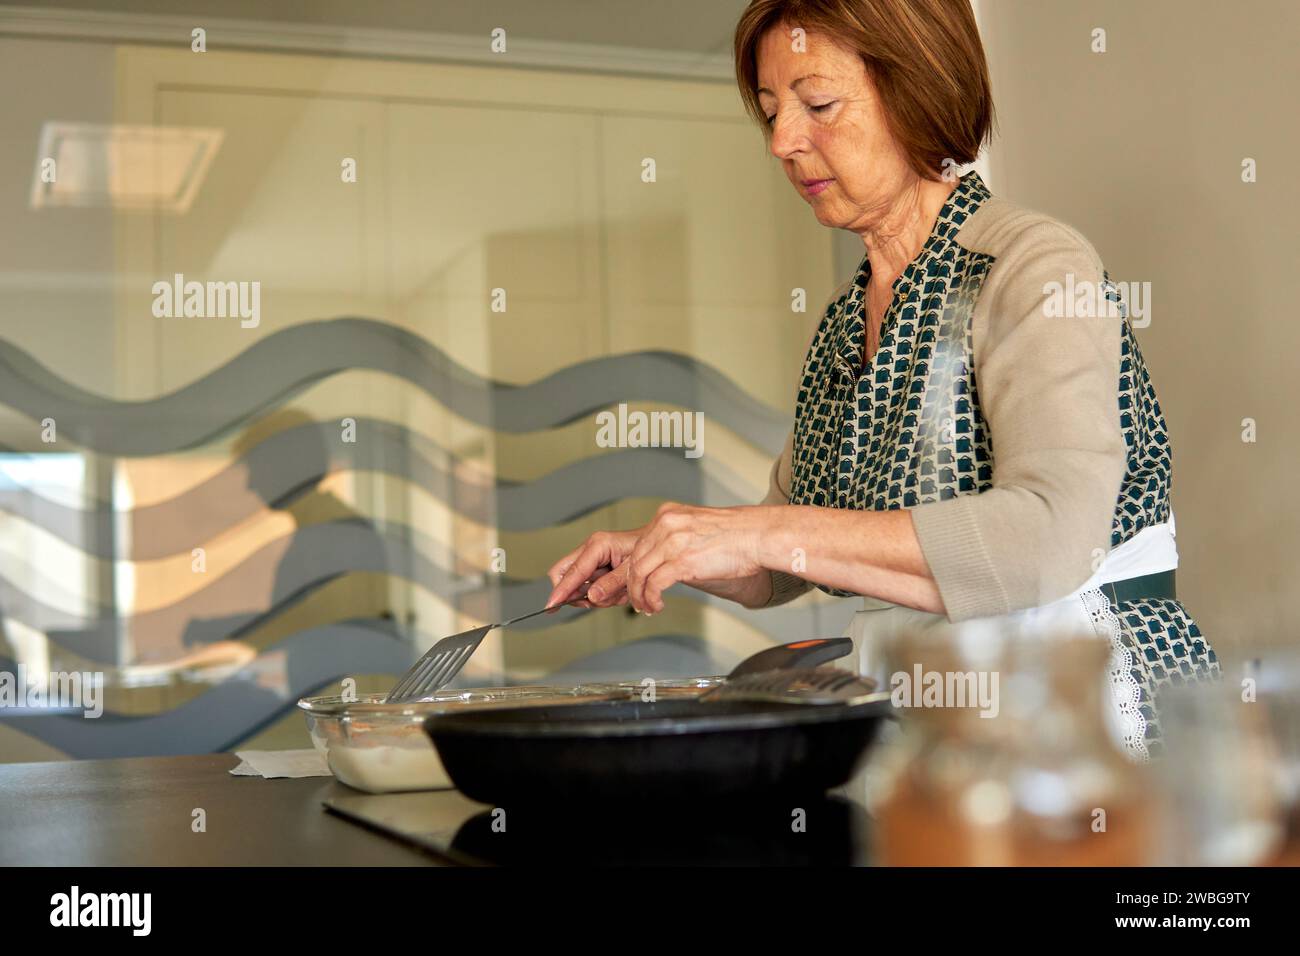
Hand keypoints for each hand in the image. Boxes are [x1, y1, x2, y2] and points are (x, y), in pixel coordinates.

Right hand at [546, 527, 641, 609]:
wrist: (659, 548)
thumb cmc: (648, 552)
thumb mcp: (632, 570)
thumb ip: (611, 583)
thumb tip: (591, 596)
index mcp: (598, 545)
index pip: (572, 571)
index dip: (561, 591)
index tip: (551, 605)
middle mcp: (591, 550)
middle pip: (565, 575)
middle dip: (578, 593)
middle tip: (598, 600)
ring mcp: (592, 560)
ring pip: (579, 587)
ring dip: (598, 596)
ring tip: (620, 592)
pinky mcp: (597, 568)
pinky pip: (591, 589)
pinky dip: (605, 595)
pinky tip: (620, 591)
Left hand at [624, 502, 770, 613]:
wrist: (759, 534)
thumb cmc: (738, 534)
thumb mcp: (699, 526)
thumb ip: (679, 537)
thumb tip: (668, 559)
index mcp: (668, 514)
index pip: (640, 544)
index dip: (636, 568)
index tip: (639, 584)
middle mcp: (666, 525)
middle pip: (635, 559)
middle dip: (634, 584)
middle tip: (639, 600)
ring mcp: (672, 542)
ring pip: (639, 573)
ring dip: (640, 595)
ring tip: (647, 607)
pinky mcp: (682, 561)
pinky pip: (654, 584)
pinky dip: (651, 599)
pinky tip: (657, 606)